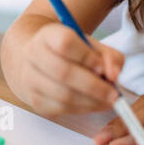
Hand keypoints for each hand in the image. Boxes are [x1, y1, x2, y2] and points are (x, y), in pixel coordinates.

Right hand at [3, 22, 123, 116]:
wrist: (39, 62)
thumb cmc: (70, 53)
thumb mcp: (90, 45)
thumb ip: (108, 56)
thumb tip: (113, 75)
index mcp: (48, 35)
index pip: (65, 43)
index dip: (87, 57)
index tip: (103, 68)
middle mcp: (33, 55)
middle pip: (63, 73)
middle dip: (93, 86)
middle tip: (113, 94)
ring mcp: (30, 79)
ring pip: (63, 95)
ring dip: (91, 101)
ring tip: (107, 100)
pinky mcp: (34, 100)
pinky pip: (61, 109)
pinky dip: (83, 109)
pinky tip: (93, 104)